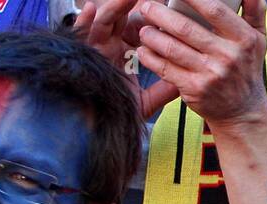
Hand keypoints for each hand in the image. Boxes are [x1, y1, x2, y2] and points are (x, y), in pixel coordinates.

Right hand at [74, 0, 180, 117]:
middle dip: (135, 8)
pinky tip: (92, 8)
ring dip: (117, 7)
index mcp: (124, 54)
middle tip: (151, 1)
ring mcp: (94, 47)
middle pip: (123, 20)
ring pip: (105, 21)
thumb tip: (187, 80)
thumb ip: (164, 90)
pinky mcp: (79, 53)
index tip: (166, 15)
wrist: (95, 128)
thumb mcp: (146, 102)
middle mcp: (109, 47)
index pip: (138, 32)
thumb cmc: (117, 113)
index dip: (151, 23)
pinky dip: (84, 20)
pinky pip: (79, 32)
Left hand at [135, 0, 266, 128]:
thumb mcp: (259, 39)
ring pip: (172, 48)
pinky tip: (143, 50)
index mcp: (244, 39)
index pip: (214, 10)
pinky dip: (151, 58)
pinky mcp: (194, 90)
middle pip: (186, 28)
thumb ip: (255, 10)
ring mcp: (210, 74)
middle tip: (146, 6)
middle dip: (161, 14)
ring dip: (151, 36)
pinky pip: (166, 69)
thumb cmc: (246, 69)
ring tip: (143, 28)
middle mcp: (228, 56)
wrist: (243, 112)